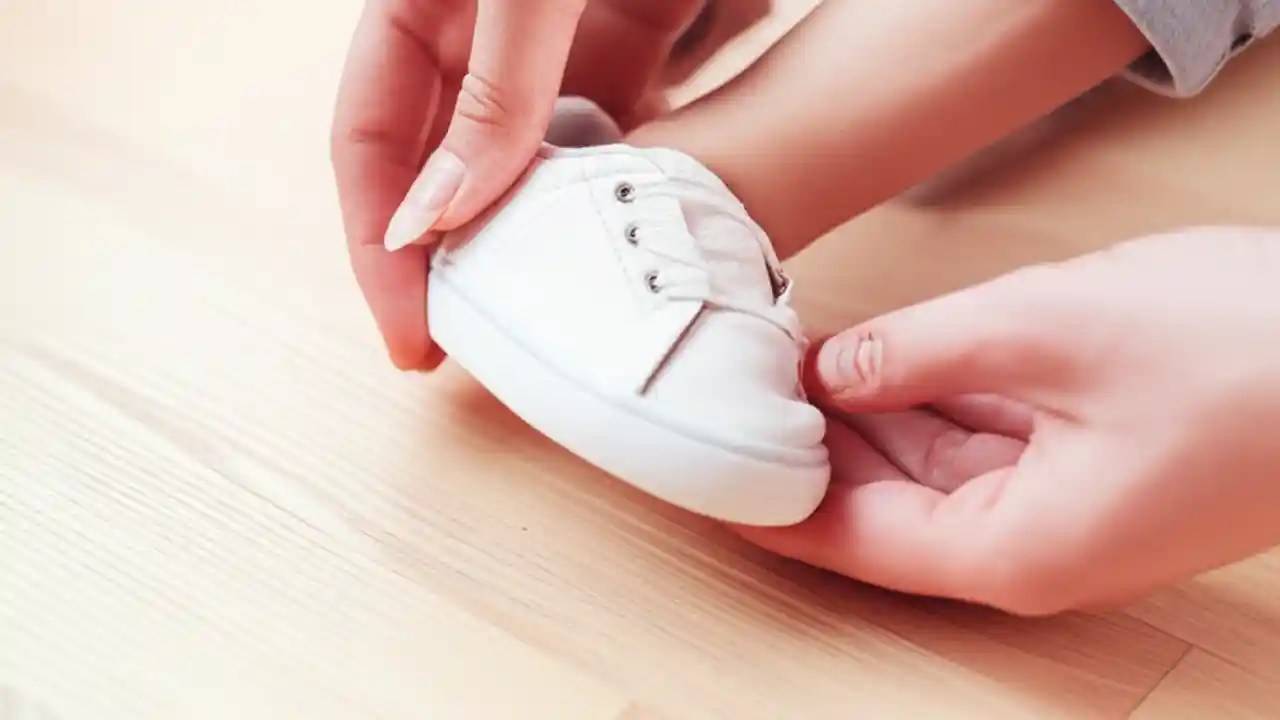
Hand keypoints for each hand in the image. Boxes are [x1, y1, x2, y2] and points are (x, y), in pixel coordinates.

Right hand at [331, 0, 704, 368]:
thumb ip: (493, 90)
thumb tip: (442, 215)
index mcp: (414, 5)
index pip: (368, 139)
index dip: (378, 244)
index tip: (411, 334)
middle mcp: (475, 25)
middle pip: (440, 160)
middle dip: (449, 253)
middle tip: (471, 345)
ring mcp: (555, 31)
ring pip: (529, 151)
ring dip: (535, 228)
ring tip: (550, 312)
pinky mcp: (635, 30)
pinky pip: (616, 117)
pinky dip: (615, 177)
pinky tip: (628, 236)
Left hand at [737, 228, 1279, 614]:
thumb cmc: (1241, 351)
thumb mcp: (1044, 330)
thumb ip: (917, 353)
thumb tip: (828, 370)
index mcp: (1013, 549)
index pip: (850, 541)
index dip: (768, 501)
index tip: (702, 467)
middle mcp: (1030, 548)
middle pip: (881, 511)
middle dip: (808, 451)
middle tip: (736, 389)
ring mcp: (1062, 510)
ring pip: (924, 475)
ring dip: (861, 422)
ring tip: (786, 365)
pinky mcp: (1086, 467)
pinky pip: (975, 446)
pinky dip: (921, 404)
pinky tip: (873, 361)